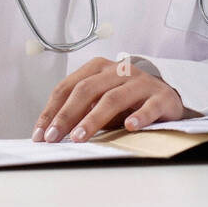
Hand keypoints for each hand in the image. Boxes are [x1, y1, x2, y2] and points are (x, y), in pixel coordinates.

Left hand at [32, 56, 200, 142]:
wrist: (167, 99)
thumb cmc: (128, 102)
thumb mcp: (100, 103)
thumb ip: (81, 112)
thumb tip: (51, 133)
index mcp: (98, 68)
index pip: (68, 87)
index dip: (52, 111)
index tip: (40, 134)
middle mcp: (118, 70)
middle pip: (86, 90)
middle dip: (66, 115)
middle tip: (54, 138)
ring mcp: (140, 82)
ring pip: (113, 98)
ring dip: (93, 119)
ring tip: (80, 137)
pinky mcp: (162, 96)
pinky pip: (149, 106)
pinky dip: (139, 116)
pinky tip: (129, 127)